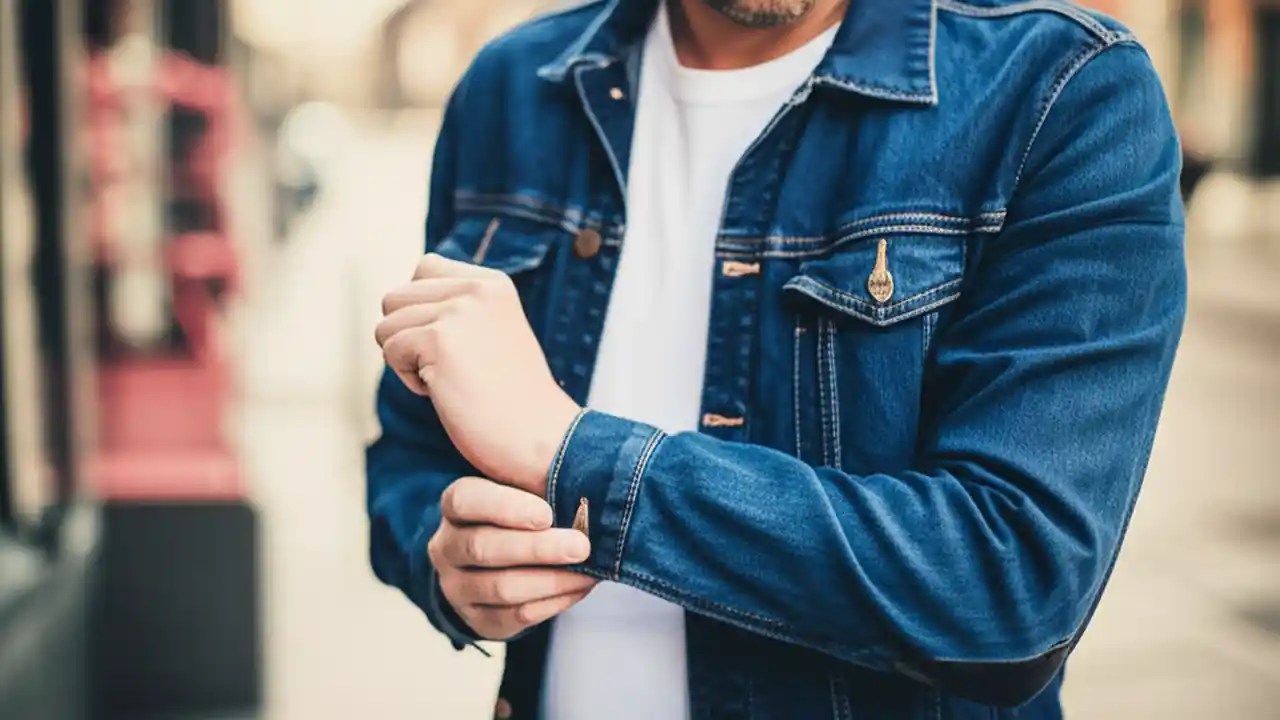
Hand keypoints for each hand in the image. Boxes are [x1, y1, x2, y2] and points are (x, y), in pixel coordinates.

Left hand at [377, 253, 579, 494]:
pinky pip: (391, 350)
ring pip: (386, 325)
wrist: (541, 437)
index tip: (456, 344)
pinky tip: (446, 391)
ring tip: (450, 378)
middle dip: (408, 336)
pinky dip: (409, 379)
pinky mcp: (439, 340)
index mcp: (492, 283)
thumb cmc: (512, 398)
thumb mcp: (491, 332)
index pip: (425, 268)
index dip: (423, 309)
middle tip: (451, 366)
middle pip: (396, 297)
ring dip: (407, 359)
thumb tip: (394, 299)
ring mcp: (458, 311)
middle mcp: (476, 289)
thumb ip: (455, 307)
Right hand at [429, 477, 597, 640]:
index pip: (465, 500)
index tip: (546, 514)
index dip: (505, 507)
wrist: (502, 563)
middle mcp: (446, 547)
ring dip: (551, 580)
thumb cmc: (522, 513)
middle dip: (537, 549)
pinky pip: (515, 616)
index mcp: (455, 506)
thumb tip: (581, 472)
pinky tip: (578, 588)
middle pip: (483, 548)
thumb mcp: (521, 487)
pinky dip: (553, 603)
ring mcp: (457, 588)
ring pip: (501, 587)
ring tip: (587, 572)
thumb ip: (537, 474)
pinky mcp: (478, 621)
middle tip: (581, 546)